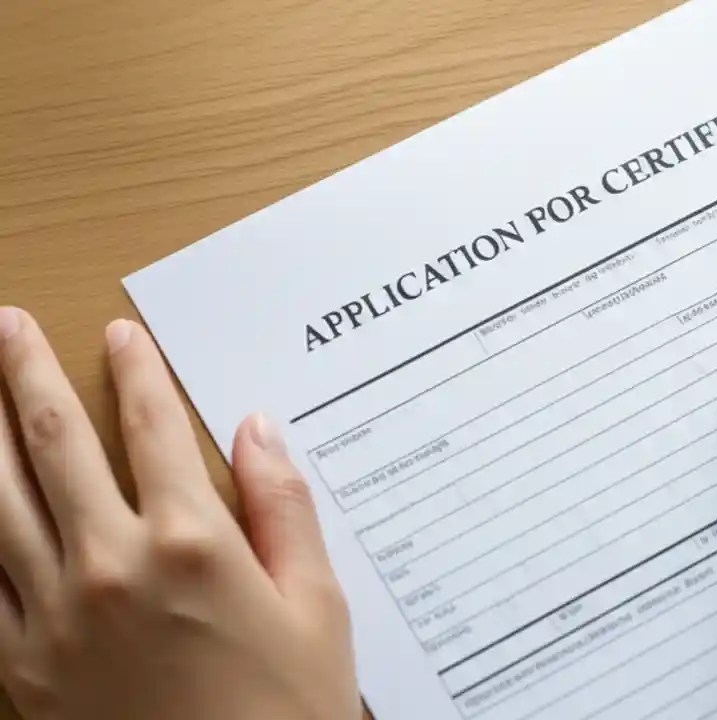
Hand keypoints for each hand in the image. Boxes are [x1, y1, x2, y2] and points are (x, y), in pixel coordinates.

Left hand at [0, 308, 357, 719]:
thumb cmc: (286, 712)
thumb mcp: (316, 606)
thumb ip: (284, 508)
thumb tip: (258, 429)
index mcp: (192, 543)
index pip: (153, 429)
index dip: (134, 372)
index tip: (117, 335)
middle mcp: (111, 565)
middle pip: (54, 446)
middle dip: (24, 376)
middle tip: (7, 327)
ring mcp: (54, 615)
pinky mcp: (20, 667)